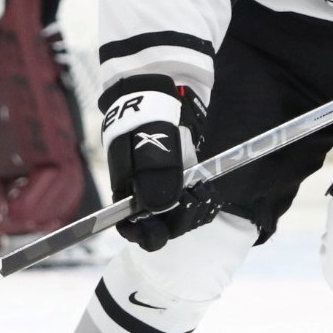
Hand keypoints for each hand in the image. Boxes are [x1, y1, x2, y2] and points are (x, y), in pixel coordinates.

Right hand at [100, 76, 217, 250]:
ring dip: (193, 210)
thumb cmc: (144, 119)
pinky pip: (191, 205)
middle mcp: (144, 198)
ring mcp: (164, 191)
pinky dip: (201, 201)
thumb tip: (158, 208)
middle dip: (180, 219)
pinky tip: (206, 189)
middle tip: (194, 197)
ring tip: (201, 190)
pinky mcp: (181, 184)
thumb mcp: (148, 144)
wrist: (158, 97)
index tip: (166, 226)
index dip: (148, 235)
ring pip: (178, 218)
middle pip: (161, 228)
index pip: (132, 230)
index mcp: (127, 193)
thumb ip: (154, 174)